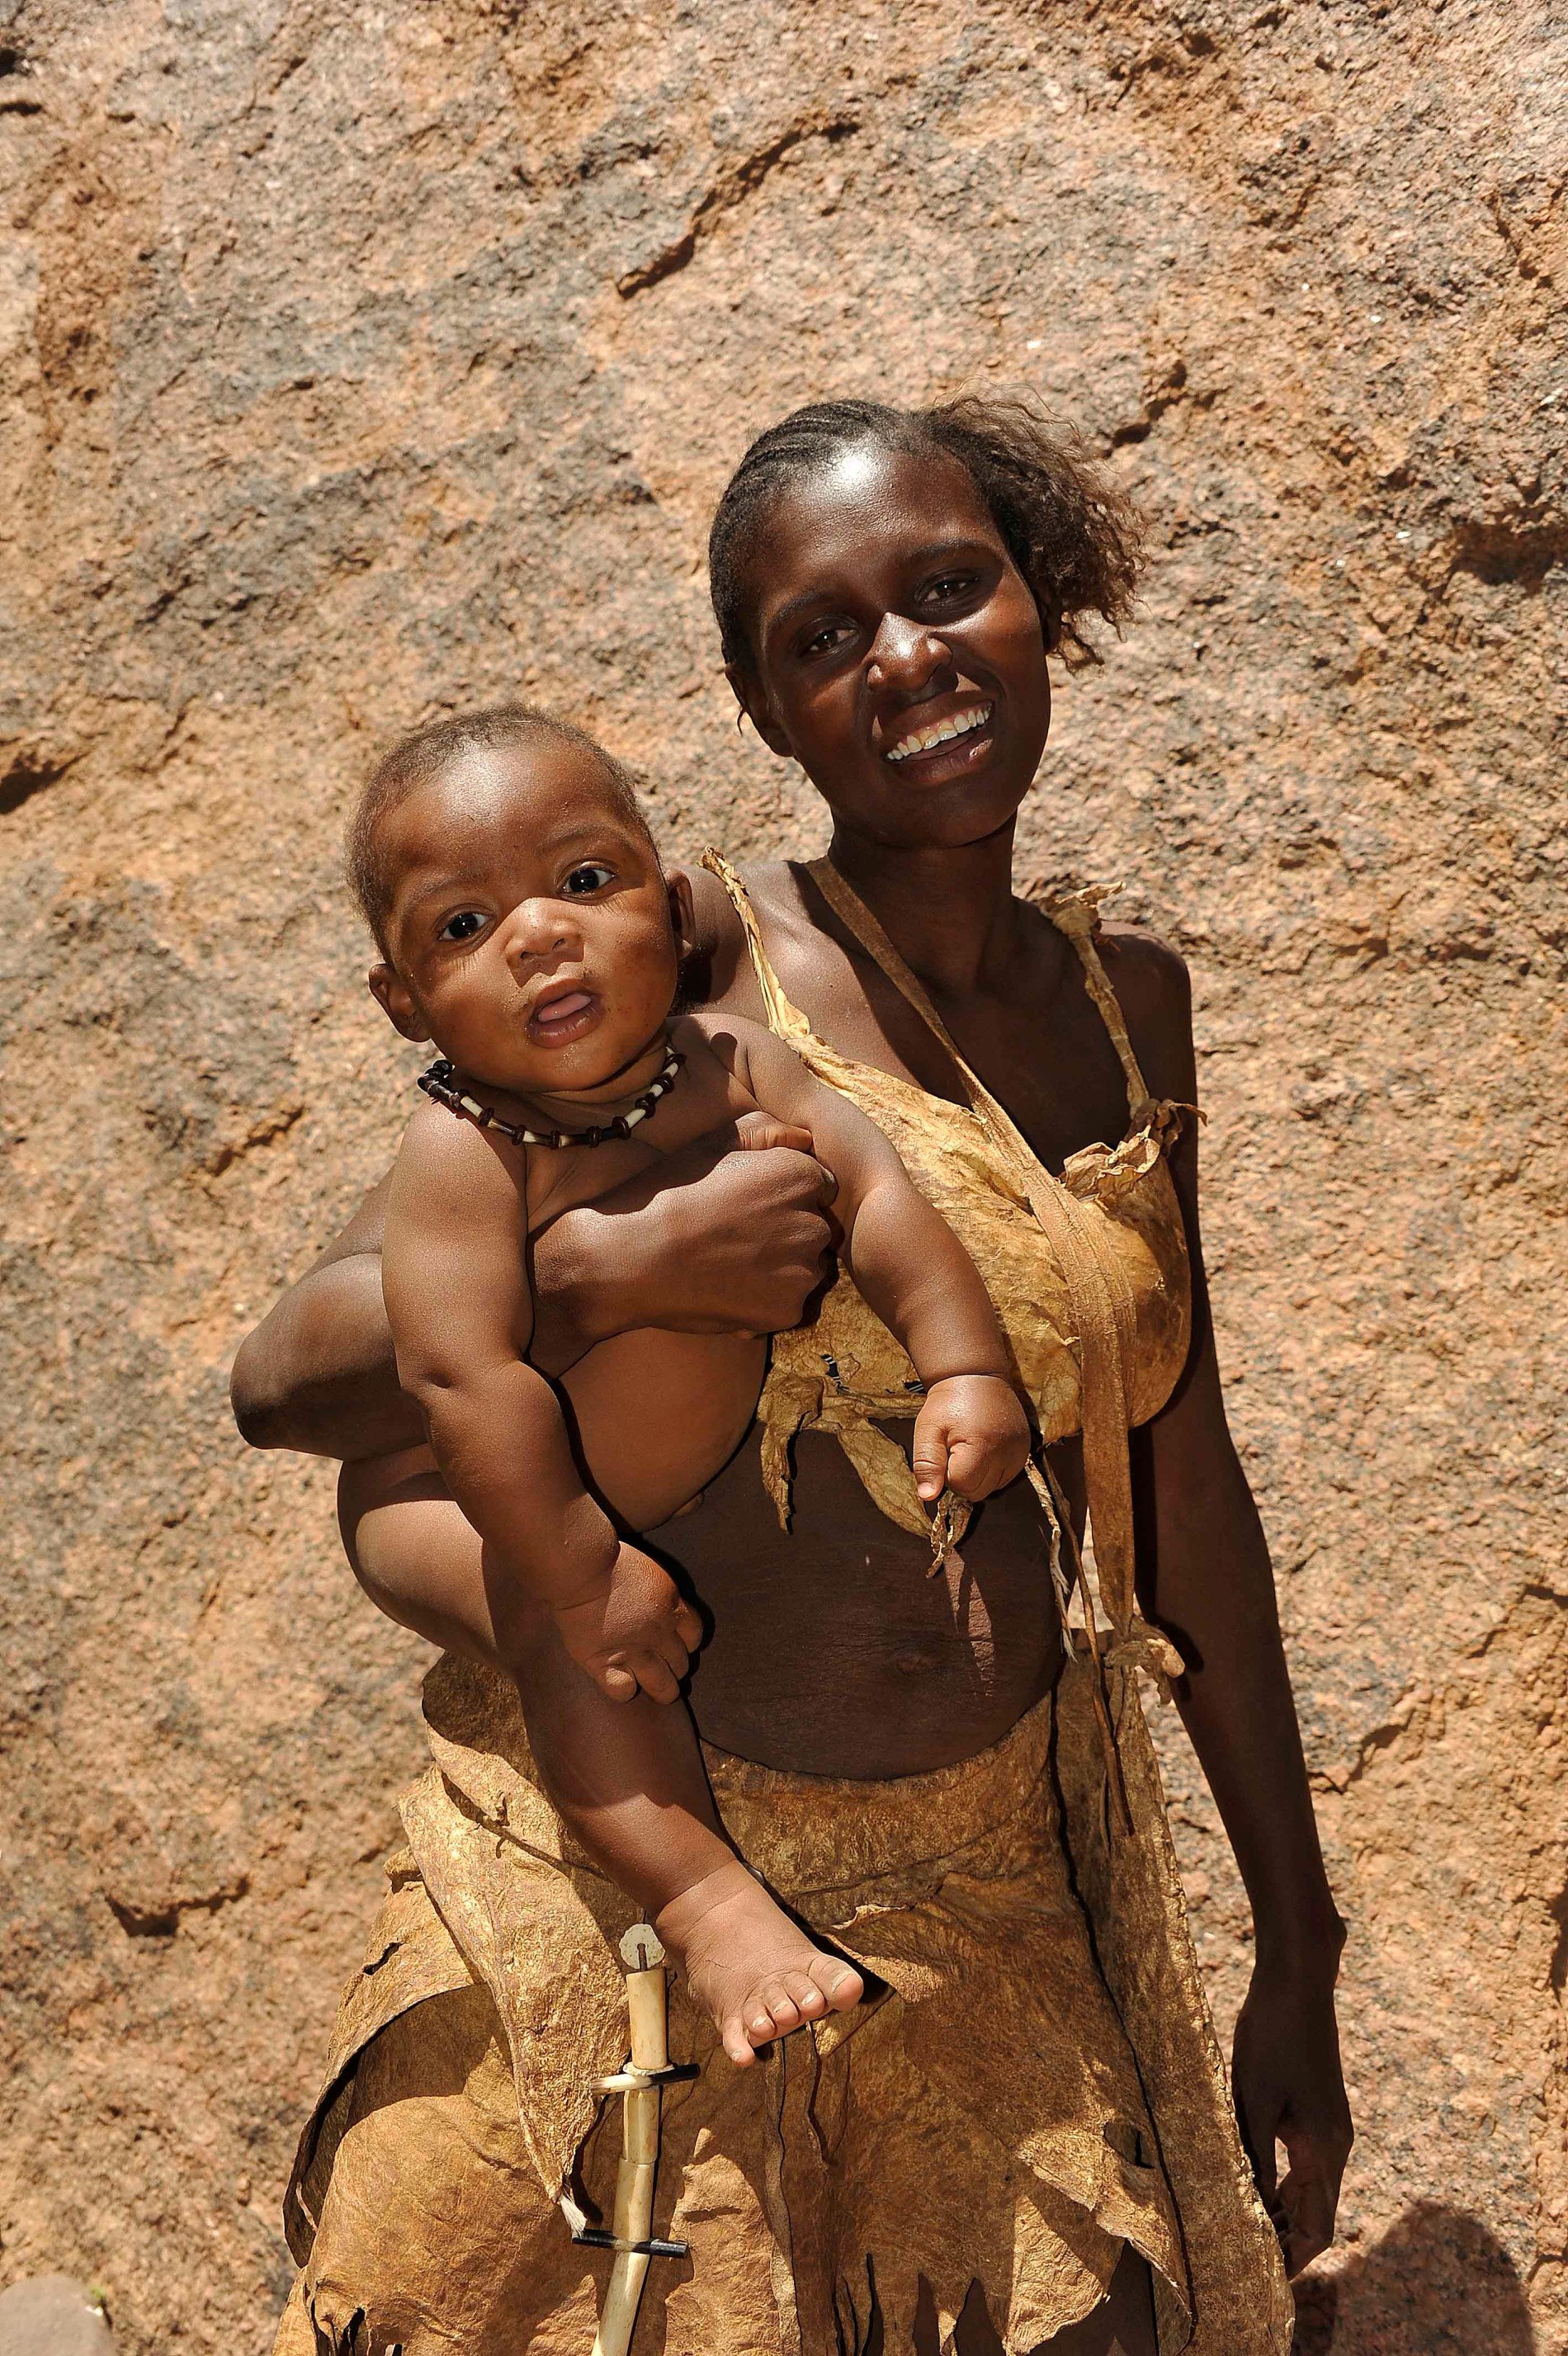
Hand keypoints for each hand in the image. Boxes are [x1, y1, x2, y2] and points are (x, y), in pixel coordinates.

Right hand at [529, 1125, 835, 1369]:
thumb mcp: (711, 1144)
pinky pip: (789, 1306)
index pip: (818, 1187)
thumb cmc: (665, 1195)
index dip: (783, 1196)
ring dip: (782, 1269)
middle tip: (735, 1238)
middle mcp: (812, 1224)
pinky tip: (726, 1291)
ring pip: (807, 1270)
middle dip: (787, 1233)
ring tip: (729, 1266)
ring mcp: (802, 1273)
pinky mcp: (786, 1312)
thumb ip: (766, 1132)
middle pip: (815, 1230)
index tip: (748, 1207)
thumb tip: (804, 1139)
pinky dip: (765, 1302)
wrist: (627, 1259)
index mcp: (799, 1177)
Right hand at [551, 1543, 702, 1703]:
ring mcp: (633, 1651)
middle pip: (681, 1663)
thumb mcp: (651, 1572)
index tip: (677, 1642)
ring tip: (658, 1690)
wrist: (582, 1569)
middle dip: (675, 1667)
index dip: (687, 1643)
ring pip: (662, 1686)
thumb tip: (660, 1606)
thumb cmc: (611, 1560)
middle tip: (664, 1666)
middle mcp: (658, 1634)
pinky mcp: (604, 1662)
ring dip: (663, 1690)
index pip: (695, 1636)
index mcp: (672, 1608)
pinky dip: (624, 1689)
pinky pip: (624, 1691)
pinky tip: (619, 1679)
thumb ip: (661, 1596)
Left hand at [911, 1374, 1030, 1502]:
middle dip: (962, 1477)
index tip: (945, 1450)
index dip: (947, 1473)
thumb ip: (926, 1464)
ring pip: (992, 1487)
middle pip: (978, 1492)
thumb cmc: (948, 1402)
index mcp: (981, 1445)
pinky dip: (991, 1470)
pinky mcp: (1025, 1450)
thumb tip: (928, 1497)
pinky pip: (1004, 1477)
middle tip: (956, 1449)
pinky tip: (984, 1448)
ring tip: (970, 1447)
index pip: (961, 1485)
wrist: (977, 1376)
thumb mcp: (927, 1429)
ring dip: (977, 1475)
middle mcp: (1007, 1451)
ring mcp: (1019, 1452)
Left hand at [1232, 1955, 1353, 2276]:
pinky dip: (1284, 2184)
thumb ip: (1254, 2157)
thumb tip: (1249, 2207)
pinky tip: (1252, 2187)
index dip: (1294, 2259)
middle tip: (1245, 2262)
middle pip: (1317, 2215)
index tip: (1264, 2280)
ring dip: (1283, 2214)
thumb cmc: (1271, 2036)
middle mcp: (1336, 2146)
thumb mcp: (1252, 2100)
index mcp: (1324, 2150)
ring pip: (1311, 2190)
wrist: (1296, 1983)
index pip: (1318, 2228)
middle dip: (1287, 2243)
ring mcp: (1331, 2128)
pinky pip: (1305, 2164)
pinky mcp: (1320, 2111)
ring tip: (1243, 2232)